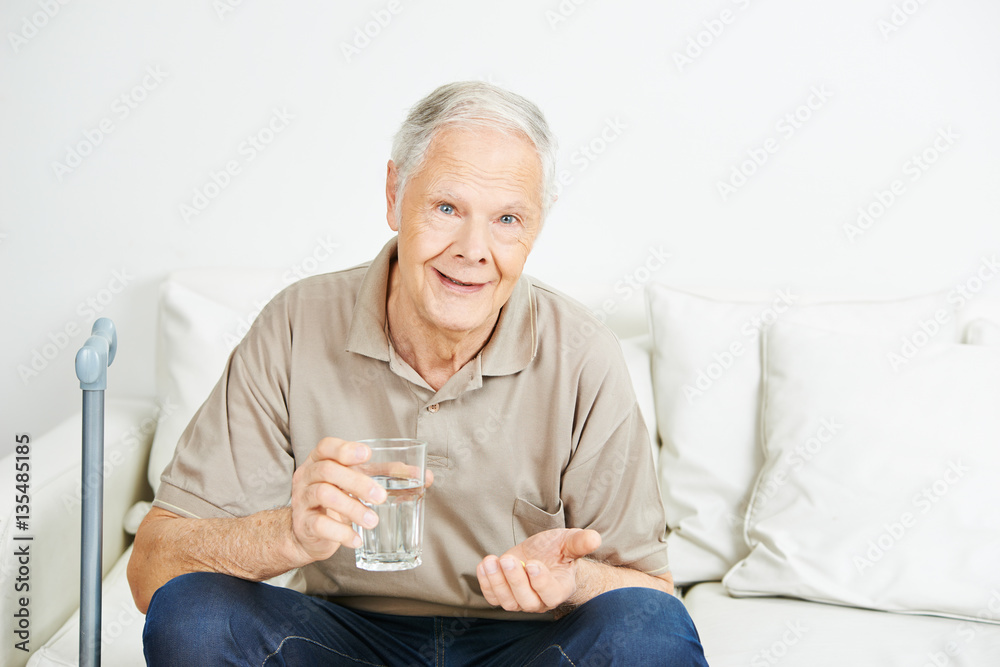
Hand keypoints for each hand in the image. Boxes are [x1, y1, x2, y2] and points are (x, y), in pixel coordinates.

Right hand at [287, 437, 432, 565]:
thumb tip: (426, 476)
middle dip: (357, 482)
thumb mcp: (359, 481)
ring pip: (324, 495)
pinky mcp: (303, 524)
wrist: (310, 532)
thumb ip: (389, 475)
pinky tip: (356, 539)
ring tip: (373, 521)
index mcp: (321, 460)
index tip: (367, 454)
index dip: (345, 449)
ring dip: (352, 508)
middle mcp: (307, 476)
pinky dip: (341, 533)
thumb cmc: (338, 499)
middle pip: (328, 471)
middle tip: (380, 497)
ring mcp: (302, 499)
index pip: (326, 446)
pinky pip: (319, 524)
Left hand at [476, 528, 600, 612]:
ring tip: (492, 561)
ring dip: (497, 582)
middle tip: (508, 560)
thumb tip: (595, 538)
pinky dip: (486, 583)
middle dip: (515, 580)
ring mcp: (521, 600)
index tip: (532, 563)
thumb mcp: (570, 542)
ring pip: (508, 601)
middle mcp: (541, 600)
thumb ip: (581, 542)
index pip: (550, 594)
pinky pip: (493, 597)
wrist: (544, 555)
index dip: (540, 582)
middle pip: (527, 600)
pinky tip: (485, 564)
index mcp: (560, 589)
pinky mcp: (505, 594)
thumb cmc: (559, 550)